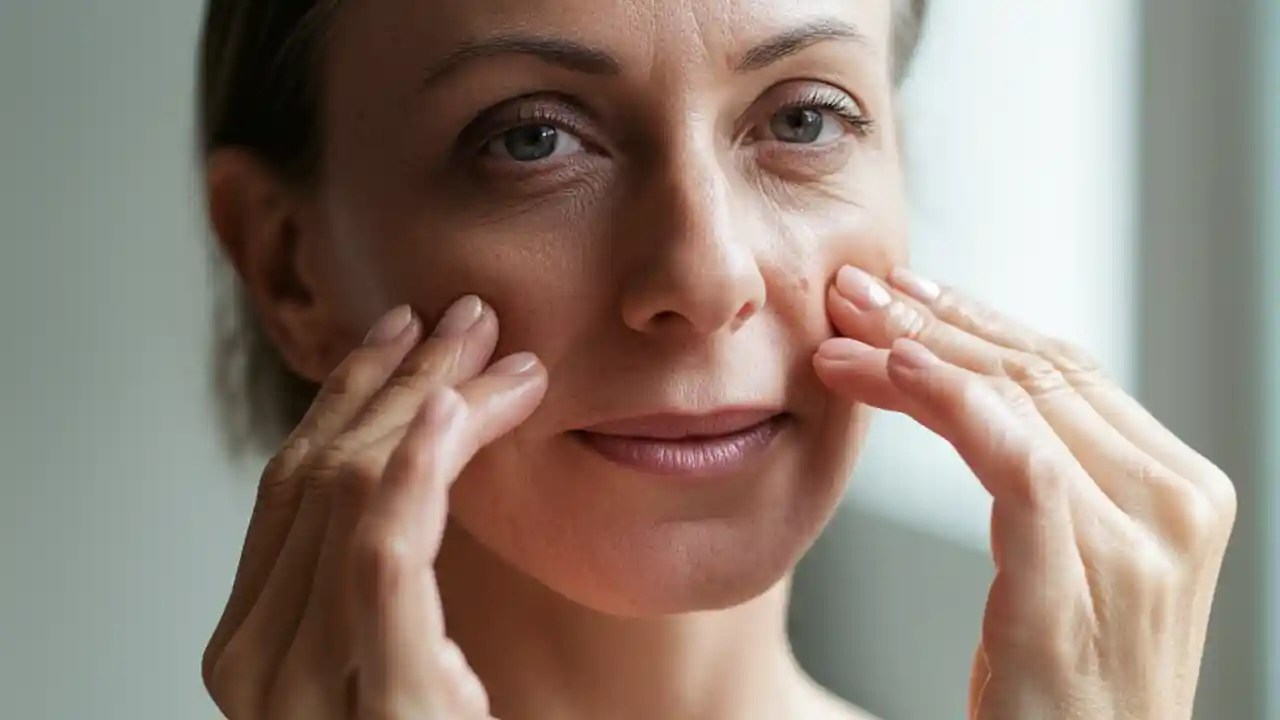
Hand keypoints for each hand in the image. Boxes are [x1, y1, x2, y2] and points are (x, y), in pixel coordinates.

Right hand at [203, 298, 546, 718]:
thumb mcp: (391, 661)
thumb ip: (379, 586)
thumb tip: (414, 475)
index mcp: (254, 643)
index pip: (298, 486)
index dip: (351, 397)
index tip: (408, 336)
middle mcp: (255, 658)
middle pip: (323, 477)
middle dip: (394, 382)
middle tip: (463, 317)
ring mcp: (298, 685)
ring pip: (354, 495)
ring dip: (425, 402)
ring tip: (488, 347)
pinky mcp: (378, 699)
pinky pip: (383, 557)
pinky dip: (417, 470)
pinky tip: (452, 409)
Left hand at [813, 265, 1236, 719]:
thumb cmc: (1064, 689)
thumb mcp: (1069, 564)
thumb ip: (1049, 479)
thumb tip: (970, 387)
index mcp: (1175, 487)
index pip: (1063, 371)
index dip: (973, 320)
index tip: (898, 291)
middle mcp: (1174, 503)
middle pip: (1037, 373)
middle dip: (933, 321)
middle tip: (850, 291)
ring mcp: (1140, 546)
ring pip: (1019, 402)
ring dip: (919, 352)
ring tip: (842, 331)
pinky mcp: (1083, 588)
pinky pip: (1016, 466)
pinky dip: (954, 406)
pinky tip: (898, 371)